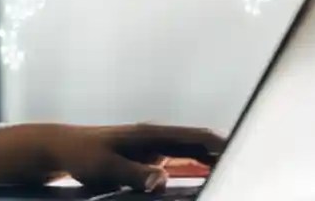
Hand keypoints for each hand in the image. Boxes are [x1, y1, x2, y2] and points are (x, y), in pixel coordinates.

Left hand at [0, 122, 223, 192]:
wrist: (62, 147)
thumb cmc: (82, 154)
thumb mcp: (104, 167)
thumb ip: (134, 173)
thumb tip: (161, 180)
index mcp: (151, 134)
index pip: (197, 136)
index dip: (223, 143)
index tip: (245, 150)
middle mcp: (158, 138)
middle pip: (202, 143)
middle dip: (227, 150)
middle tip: (252, 164)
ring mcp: (156, 147)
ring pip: (195, 152)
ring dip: (216, 159)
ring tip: (240, 170)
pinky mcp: (150, 158)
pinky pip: (183, 161)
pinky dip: (201, 166)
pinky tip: (213, 174)